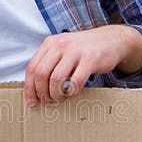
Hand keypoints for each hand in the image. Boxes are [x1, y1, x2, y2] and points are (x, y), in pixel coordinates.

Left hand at [24, 25, 141, 105]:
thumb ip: (50, 62)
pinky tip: (73, 93)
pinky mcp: (90, 59)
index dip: (30, 87)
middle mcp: (60, 44)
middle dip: (41, 93)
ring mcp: (75, 51)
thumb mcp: (63, 49)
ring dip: (56, 94)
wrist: (112, 39)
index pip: (32, 67)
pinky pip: (75, 82)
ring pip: (56, 79)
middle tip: (47, 101)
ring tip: (60, 98)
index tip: (31, 100)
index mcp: (50, 43)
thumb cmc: (85, 49)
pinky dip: (72, 92)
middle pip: (41, 74)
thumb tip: (36, 88)